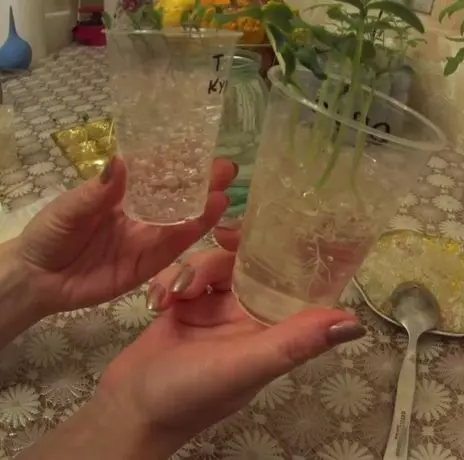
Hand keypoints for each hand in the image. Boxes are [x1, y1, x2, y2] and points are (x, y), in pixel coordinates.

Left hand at [14, 156, 235, 316]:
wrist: (39, 279)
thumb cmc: (50, 235)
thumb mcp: (70, 208)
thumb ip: (97, 192)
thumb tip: (122, 161)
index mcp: (125, 195)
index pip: (157, 175)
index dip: (180, 162)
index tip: (202, 147)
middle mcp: (143, 216)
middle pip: (178, 198)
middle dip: (203, 184)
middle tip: (227, 169)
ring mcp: (148, 240)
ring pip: (181, 223)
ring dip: (203, 209)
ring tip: (223, 194)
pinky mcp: (149, 265)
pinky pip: (172, 248)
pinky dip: (190, 234)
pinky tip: (207, 220)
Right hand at [97, 234, 364, 455]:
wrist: (127, 409)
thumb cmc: (190, 393)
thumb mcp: (246, 367)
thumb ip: (294, 343)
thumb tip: (354, 323)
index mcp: (272, 329)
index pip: (290, 281)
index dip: (285, 252)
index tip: (267, 228)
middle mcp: (247, 316)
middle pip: (246, 264)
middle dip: (226, 254)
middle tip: (217, 238)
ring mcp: (215, 310)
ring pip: (212, 265)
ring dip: (191, 271)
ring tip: (172, 296)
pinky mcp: (185, 306)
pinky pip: (184, 275)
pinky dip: (170, 280)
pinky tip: (158, 301)